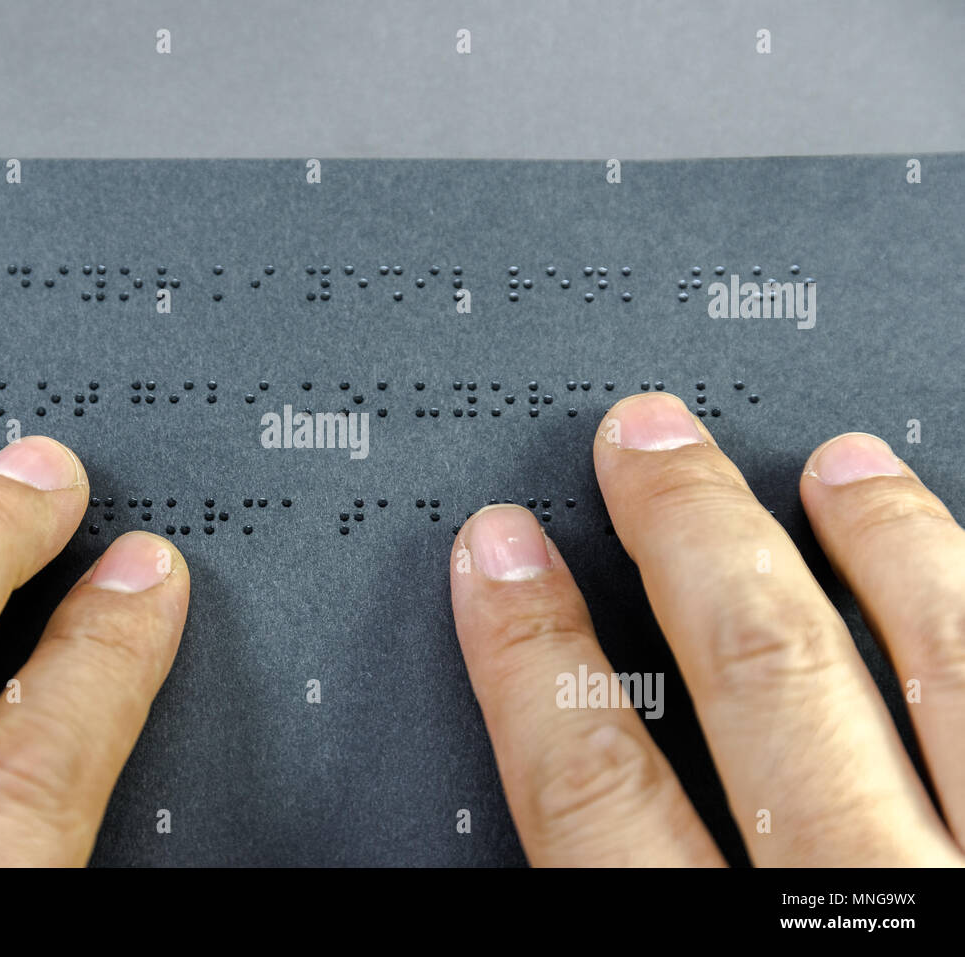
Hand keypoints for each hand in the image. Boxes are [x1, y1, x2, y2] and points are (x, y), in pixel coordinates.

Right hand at [450, 391, 964, 865]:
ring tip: (846, 470)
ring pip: (946, 671)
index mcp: (707, 944)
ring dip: (890, 552)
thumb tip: (538, 815)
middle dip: (693, 539)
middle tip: (651, 448)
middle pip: (762, 682)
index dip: (533, 655)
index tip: (503, 561)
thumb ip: (612, 888)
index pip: (593, 789)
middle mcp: (866, 905)